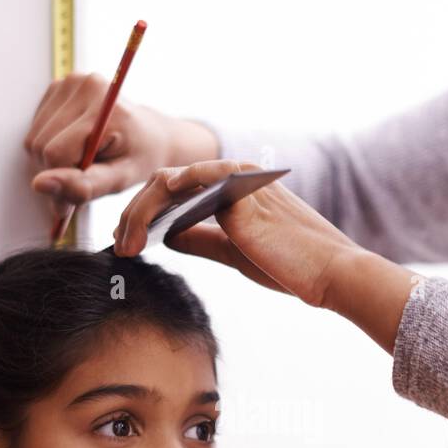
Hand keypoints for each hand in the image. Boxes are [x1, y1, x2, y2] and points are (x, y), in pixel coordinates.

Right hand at [23, 73, 216, 221]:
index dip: (59, 184)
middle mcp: (83, 85)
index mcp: (103, 107)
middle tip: (82, 179)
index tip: (70, 204)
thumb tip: (38, 185)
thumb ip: (82, 186)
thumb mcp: (119, 180)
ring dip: (52, 161)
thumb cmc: (139, 159)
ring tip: (82, 162)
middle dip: (56, 172)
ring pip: (33, 139)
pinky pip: (35, 129)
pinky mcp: (59, 86)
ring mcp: (69, 82)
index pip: (56, 154)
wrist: (152, 135)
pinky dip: (49, 145)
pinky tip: (75, 147)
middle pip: (41, 146)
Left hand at [112, 159, 363, 308]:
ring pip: (167, 182)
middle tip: (118, 245)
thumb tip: (165, 237)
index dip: (145, 213)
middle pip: (166, 183)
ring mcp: (234, 178)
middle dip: (134, 213)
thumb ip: (200, 240)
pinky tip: (142, 227)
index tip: (127, 241)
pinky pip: (185, 187)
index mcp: (235, 186)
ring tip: (124, 244)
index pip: (177, 190)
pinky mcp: (235, 191)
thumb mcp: (234, 252)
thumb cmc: (291, 265)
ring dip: (137, 212)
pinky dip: (157, 203)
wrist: (329, 273)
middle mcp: (233, 174)